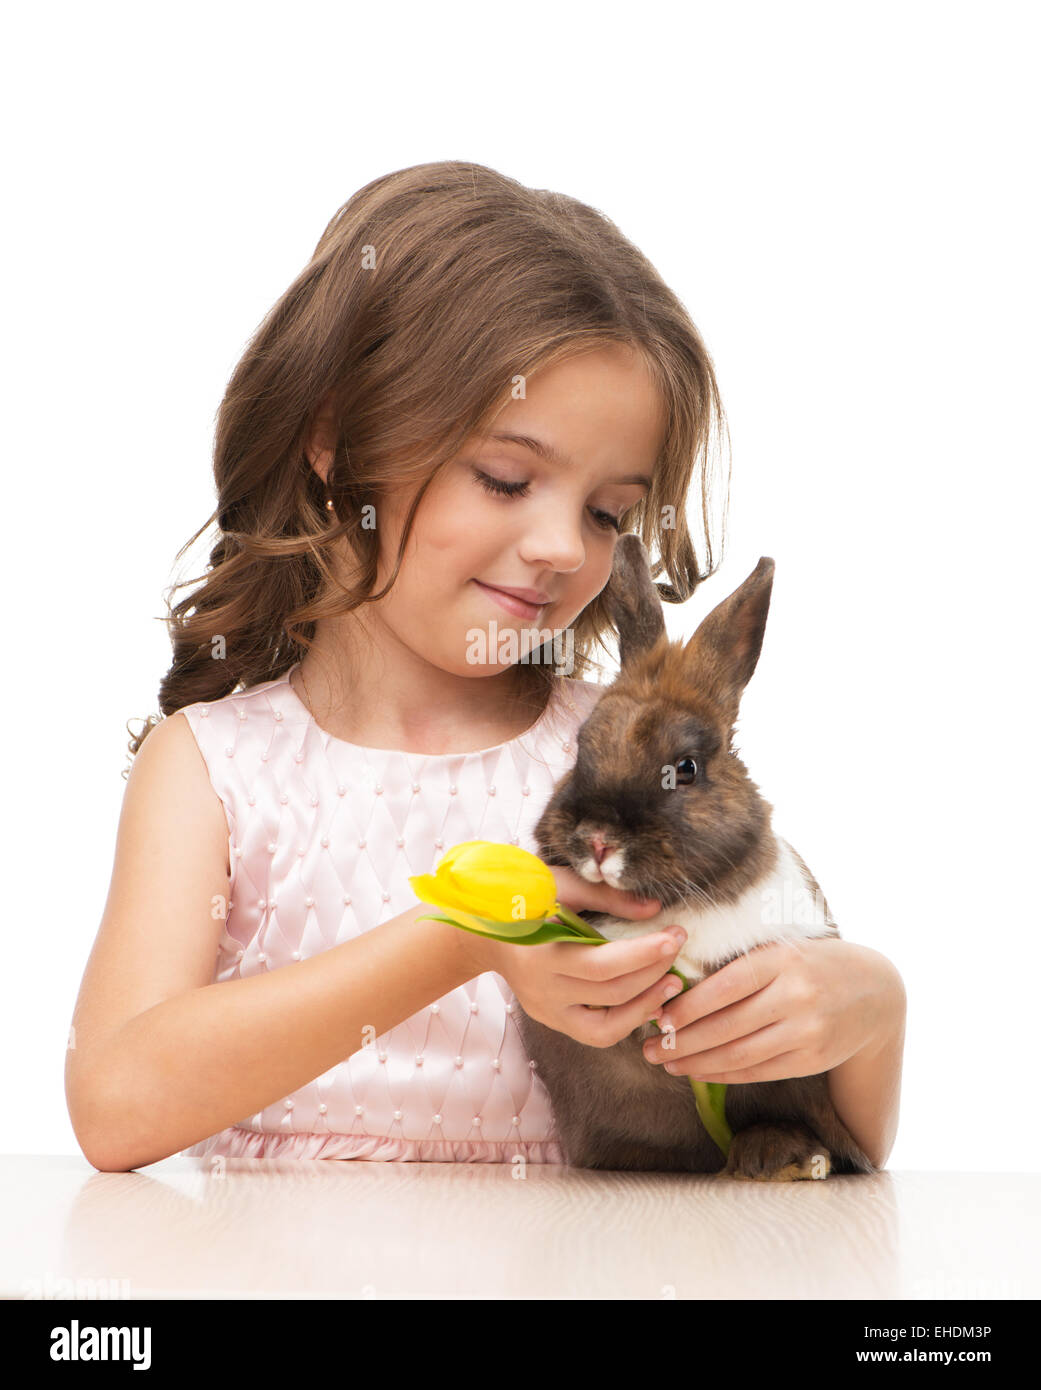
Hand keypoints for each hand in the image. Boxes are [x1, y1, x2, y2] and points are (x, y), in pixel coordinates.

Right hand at [467, 863, 690, 1046]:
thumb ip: (607, 898)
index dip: (645, 953)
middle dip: (653, 971)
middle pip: (611, 993)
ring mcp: (546, 1011)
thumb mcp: (560, 884)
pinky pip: (597, 1034)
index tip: (675, 935)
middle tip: (678, 947)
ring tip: (672, 982)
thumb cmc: (521, 896)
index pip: (604, 964)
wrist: (481, 929)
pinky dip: (627, 1020)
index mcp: (540, 952)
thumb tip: (654, 910)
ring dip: (646, 1004)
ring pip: (608, 1025)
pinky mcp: (552, 1020)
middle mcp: (542, 989)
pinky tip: (648, 1001)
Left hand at [642, 937, 903, 1081]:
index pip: (723, 987)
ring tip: (666, 1063)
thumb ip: (740, 967)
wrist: (875, 992)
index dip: (686, 1006)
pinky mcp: (812, 1058)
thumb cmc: (812, 965)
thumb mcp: (781, 952)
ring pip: (739, 1053)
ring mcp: (806, 1030)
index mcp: (780, 960)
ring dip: (697, 1062)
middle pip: (726, 1025)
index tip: (656, 1016)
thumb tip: (678, 988)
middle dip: (681, 1040)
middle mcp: (795, 995)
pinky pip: (759, 1070)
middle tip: (648, 1048)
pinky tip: (699, 1071)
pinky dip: (724, 1073)